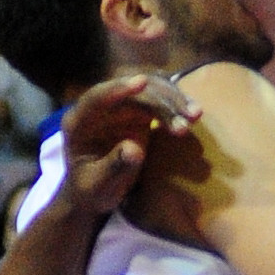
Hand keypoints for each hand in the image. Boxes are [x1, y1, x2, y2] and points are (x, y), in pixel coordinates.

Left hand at [56, 73, 200, 218]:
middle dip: (161, 101)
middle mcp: (100, 108)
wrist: (96, 192)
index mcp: (79, 122)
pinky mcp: (137, 112)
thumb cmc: (90, 190)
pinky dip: (177, 107)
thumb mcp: (98, 186)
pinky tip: (194, 115)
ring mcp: (120, 108)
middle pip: (132, 93)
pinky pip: (160, 102)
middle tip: (186, 119)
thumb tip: (134, 149)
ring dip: (174, 102)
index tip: (141, 82)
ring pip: (150, 93)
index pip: (97, 98)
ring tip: (195, 116)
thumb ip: (113, 167)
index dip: (118, 89)